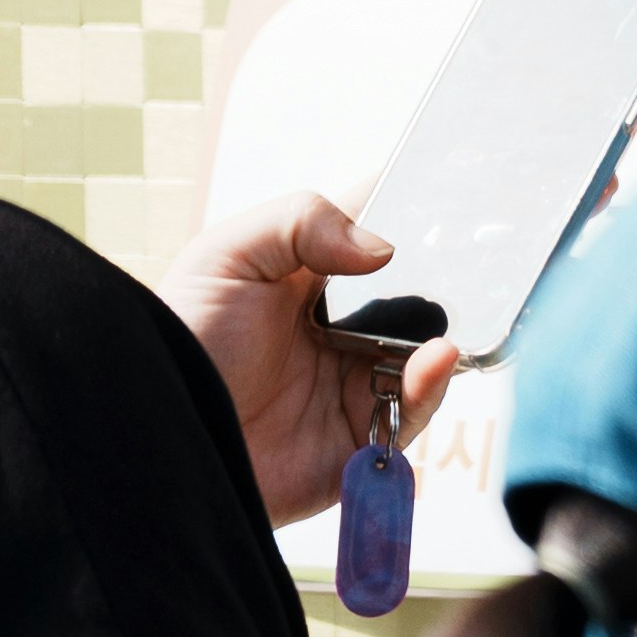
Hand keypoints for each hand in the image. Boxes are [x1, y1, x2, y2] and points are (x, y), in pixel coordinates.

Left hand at [178, 194, 462, 529]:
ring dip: (448, 334)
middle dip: (455, 280)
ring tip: (450, 322)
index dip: (421, 214)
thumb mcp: (225, 256)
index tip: (462, 195)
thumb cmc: (178, 342)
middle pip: (420, 298)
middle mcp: (341, 331)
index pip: (380, 236)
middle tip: (484, 261)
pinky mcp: (359, 440)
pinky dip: (433, 385)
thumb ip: (301, 221)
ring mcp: (353, 385)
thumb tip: (383, 246)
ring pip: (427, 355)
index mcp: (312, 281)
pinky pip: (414, 413)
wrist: (152, 436)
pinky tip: (434, 360)